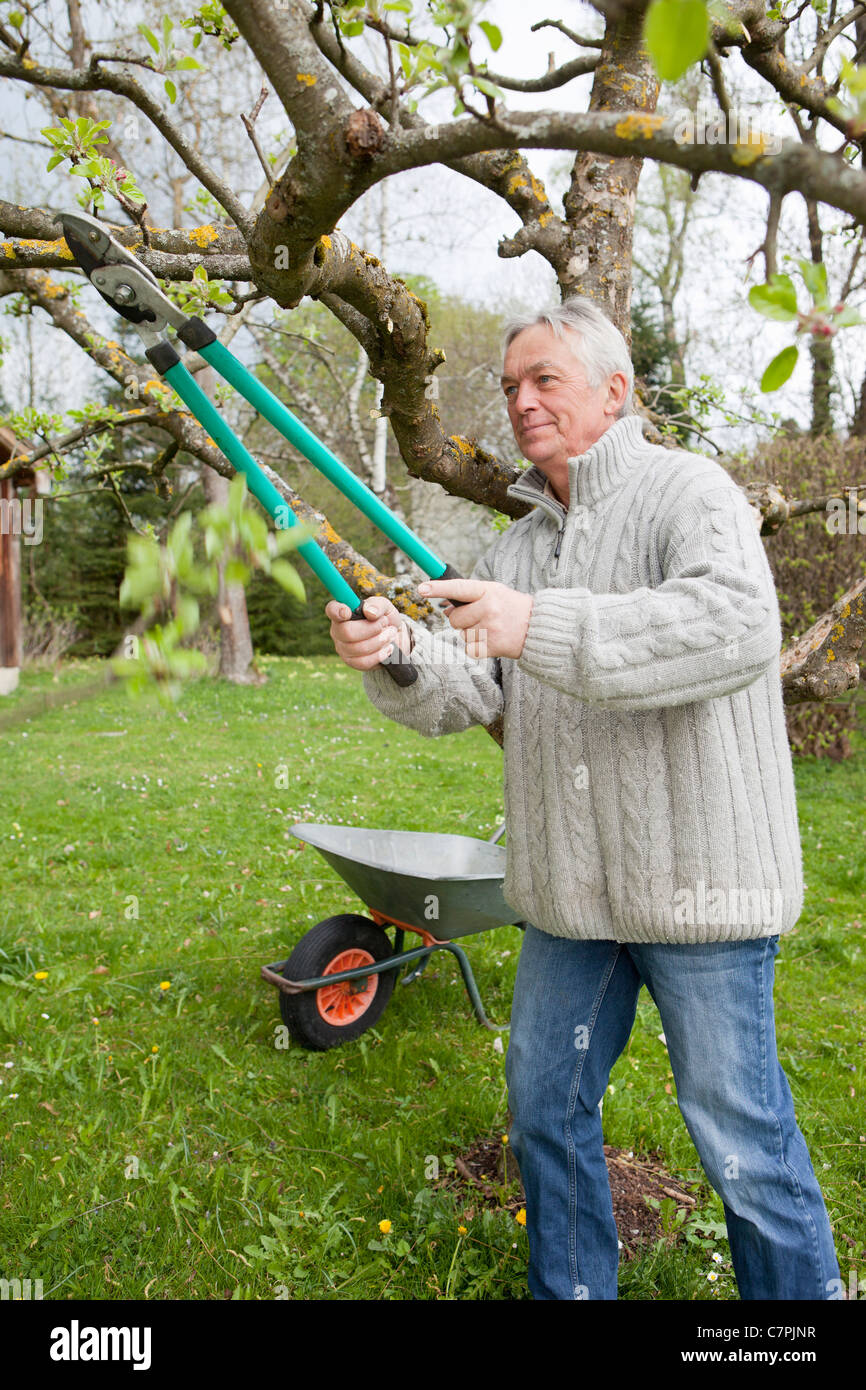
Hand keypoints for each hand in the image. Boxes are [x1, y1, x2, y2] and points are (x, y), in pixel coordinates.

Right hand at [325, 595, 411, 670]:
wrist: (396, 640)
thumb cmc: (385, 620)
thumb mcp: (385, 607)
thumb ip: (378, 605)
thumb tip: (369, 612)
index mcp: (343, 612)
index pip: (332, 609)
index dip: (337, 610)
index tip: (348, 612)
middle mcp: (338, 630)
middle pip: (347, 632)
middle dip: (371, 628)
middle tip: (385, 623)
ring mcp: (343, 648)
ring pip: (358, 648)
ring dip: (380, 640)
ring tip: (391, 634)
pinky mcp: (352, 662)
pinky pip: (364, 661)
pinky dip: (380, 654)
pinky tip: (388, 648)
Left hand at [418, 578, 532, 659]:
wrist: (540, 627)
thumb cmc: (512, 608)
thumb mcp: (495, 593)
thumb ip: (470, 597)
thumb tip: (445, 609)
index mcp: (488, 591)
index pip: (459, 588)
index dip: (438, 589)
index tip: (421, 589)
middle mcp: (489, 608)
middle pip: (454, 618)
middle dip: (462, 620)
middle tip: (481, 618)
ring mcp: (490, 628)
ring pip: (461, 635)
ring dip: (471, 634)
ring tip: (491, 629)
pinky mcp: (492, 647)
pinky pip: (469, 649)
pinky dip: (476, 647)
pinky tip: (491, 641)